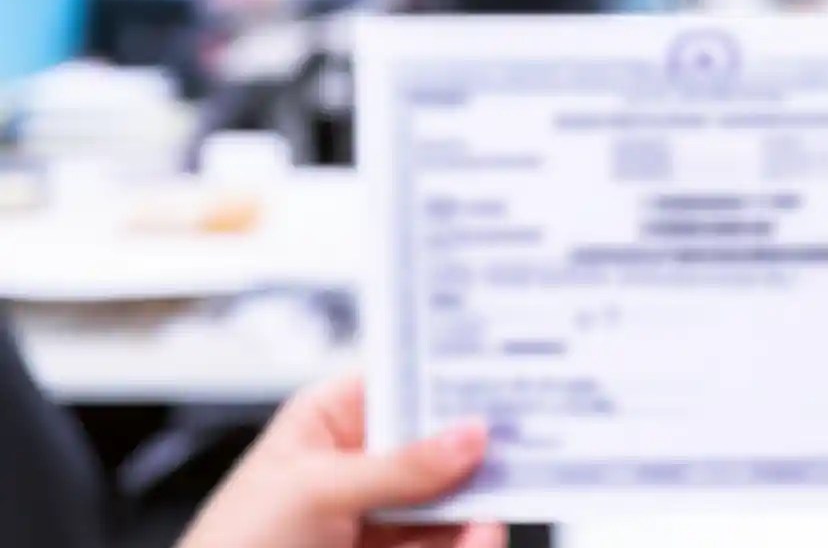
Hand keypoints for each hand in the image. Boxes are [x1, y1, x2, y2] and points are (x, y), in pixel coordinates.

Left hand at [178, 376, 505, 547]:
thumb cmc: (228, 547)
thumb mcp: (312, 491)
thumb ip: (397, 466)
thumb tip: (467, 437)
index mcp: (330, 421)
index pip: (403, 381)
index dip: (447, 379)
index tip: (495, 382)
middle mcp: (362, 462)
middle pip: (439, 443)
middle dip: (474, 450)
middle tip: (515, 450)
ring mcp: (380, 515)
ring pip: (452, 497)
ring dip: (479, 503)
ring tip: (490, 518)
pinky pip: (446, 540)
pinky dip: (468, 539)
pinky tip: (479, 536)